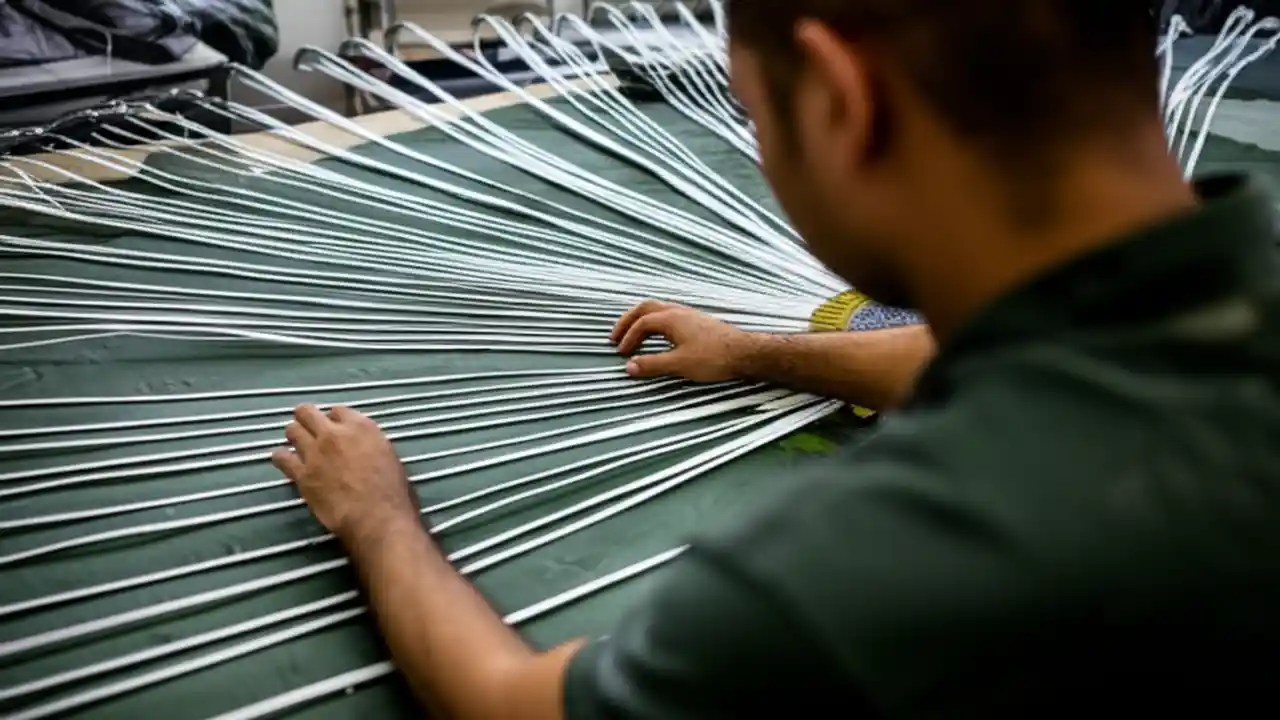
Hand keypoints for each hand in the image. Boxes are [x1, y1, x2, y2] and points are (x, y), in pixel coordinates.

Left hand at [272, 404, 419, 542]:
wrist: (376, 517)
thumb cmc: (391, 491)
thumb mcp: (387, 455)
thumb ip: (368, 443)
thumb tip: (358, 444)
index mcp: (360, 427)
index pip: (337, 411)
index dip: (334, 420)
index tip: (334, 429)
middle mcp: (334, 434)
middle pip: (307, 412)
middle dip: (306, 419)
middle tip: (308, 431)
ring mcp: (315, 453)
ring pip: (292, 430)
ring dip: (294, 436)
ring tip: (297, 446)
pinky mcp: (302, 474)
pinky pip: (281, 457)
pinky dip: (281, 457)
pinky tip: (285, 462)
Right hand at [610, 300, 759, 380]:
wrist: (745, 353)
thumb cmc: (714, 357)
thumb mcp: (679, 364)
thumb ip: (652, 365)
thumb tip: (629, 367)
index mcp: (671, 319)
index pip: (642, 324)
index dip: (628, 338)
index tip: (622, 355)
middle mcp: (678, 312)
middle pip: (646, 308)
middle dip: (628, 321)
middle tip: (616, 336)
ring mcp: (690, 315)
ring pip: (659, 309)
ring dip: (642, 320)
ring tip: (634, 334)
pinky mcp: (698, 322)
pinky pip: (669, 315)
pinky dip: (656, 322)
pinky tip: (660, 335)